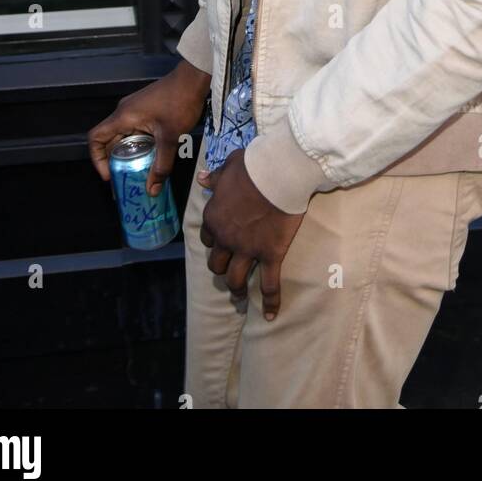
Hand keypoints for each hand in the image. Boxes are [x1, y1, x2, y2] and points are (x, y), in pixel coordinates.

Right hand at [88, 59, 210, 196]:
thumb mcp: (170, 138)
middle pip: (110, 140)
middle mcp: (124, 112)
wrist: (194, 79)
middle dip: (115, 162)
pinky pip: (135, 130)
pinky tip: (151, 156)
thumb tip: (153, 190)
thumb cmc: (180, 103)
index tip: (110, 174)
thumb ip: (161, 165)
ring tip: (138, 173)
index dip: (97, 159)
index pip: (96, 138)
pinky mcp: (146, 109)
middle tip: (124, 180)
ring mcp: (135, 109)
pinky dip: (139, 144)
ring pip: (124, 136)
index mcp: (123, 117)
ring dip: (129, 154)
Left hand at [198, 149, 303, 319]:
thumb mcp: (228, 166)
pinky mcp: (270, 255)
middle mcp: (226, 238)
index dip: (215, 239)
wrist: (279, 173)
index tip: (222, 239)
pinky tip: (272, 315)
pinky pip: (268, 284)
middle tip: (230, 267)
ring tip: (239, 295)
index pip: (207, 237)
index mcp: (214, 217)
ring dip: (235, 288)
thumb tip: (202, 179)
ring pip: (235, 279)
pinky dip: (271, 301)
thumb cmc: (254, 166)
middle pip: (216, 263)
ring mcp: (248, 250)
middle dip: (221, 266)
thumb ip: (215, 177)